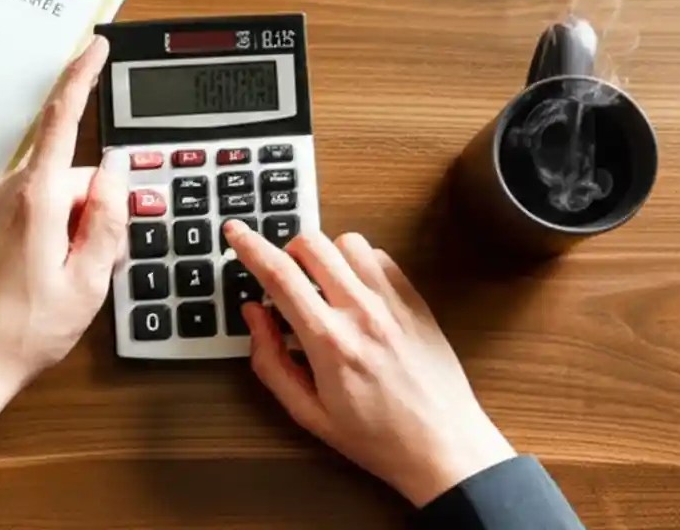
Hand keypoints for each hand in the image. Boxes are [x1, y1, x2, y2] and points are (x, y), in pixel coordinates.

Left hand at [0, 37, 127, 454]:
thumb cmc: (24, 331)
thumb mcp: (88, 280)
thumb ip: (108, 219)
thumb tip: (115, 173)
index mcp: (37, 199)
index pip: (63, 119)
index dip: (82, 76)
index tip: (98, 46)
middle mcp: (10, 194)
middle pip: (74, 174)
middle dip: (97, 207)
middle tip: (99, 262)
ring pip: (57, 196)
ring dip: (76, 226)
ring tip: (70, 281)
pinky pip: (35, 212)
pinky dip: (55, 234)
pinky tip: (49, 277)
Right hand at [224, 222, 515, 506]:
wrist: (444, 447)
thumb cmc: (377, 438)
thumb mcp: (308, 413)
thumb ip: (270, 361)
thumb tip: (253, 314)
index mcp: (329, 343)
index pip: (279, 276)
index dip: (250, 246)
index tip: (235, 231)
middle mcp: (362, 313)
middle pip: (311, 244)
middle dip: (287, 251)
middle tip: (286, 278)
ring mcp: (393, 303)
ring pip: (347, 241)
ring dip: (326, 255)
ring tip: (324, 286)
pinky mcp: (416, 301)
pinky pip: (380, 257)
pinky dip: (360, 263)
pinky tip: (356, 292)